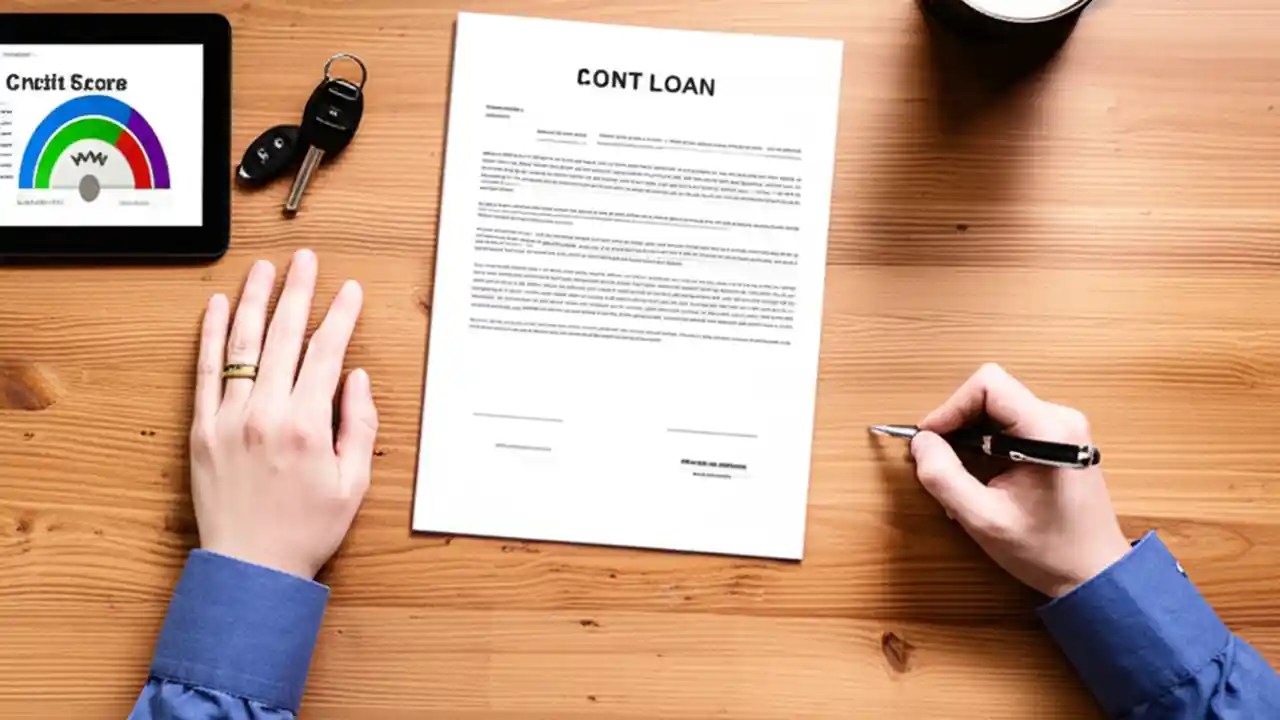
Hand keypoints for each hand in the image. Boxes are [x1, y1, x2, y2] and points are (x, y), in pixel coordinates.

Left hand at [189, 250, 377, 579]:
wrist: (251, 568)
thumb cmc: (306, 530)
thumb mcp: (353, 484)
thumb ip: (359, 426)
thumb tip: (356, 378)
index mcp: (307, 425)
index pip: (326, 352)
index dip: (340, 315)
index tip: (349, 290)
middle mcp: (265, 413)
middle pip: (282, 336)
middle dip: (297, 291)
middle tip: (305, 260)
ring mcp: (228, 418)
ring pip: (241, 344)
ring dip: (253, 300)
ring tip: (263, 268)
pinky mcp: (201, 430)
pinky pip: (205, 371)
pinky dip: (209, 335)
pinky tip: (215, 306)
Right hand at [910, 363, 1128, 596]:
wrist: (1095, 573)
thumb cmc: (1046, 551)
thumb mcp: (983, 520)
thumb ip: (945, 477)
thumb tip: (920, 442)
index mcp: (1048, 430)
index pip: (988, 385)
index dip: (950, 407)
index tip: (929, 440)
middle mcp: (1060, 418)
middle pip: (990, 395)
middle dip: (957, 424)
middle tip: (939, 463)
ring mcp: (1063, 427)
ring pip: (997, 410)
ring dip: (970, 438)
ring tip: (961, 479)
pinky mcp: (1060, 440)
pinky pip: (1010, 426)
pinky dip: (986, 445)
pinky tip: (982, 479)